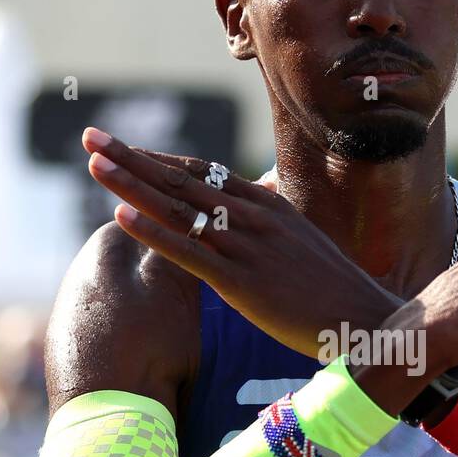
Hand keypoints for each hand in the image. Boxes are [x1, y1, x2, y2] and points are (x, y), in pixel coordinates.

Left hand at [81, 129, 396, 358]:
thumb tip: (253, 217)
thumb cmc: (335, 291)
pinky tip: (120, 214)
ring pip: (178, 208)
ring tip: (94, 163)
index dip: (159, 159)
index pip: (203, 172)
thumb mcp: (301, 245)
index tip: (124, 146)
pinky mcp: (242, 282)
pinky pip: (189, 251)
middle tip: (91, 136)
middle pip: (182, 179)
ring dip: (131, 183)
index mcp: (267, 205)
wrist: (366, 321)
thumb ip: (270, 228)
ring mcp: (247, 247)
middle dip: (132, 157)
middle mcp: (254, 216)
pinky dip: (153, 231)